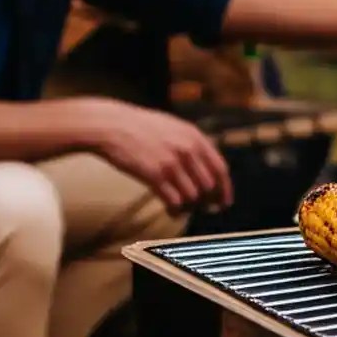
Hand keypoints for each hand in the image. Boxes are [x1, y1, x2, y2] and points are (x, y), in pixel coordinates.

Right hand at [83, 98, 232, 214]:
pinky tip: (171, 211)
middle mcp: (187, 150)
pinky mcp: (154, 175)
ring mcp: (171, 163)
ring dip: (189, 207)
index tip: (224, 202)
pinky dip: (176, 210)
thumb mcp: (174, 127)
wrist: (111, 125)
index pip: (220, 169)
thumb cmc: (141, 127)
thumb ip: (192, 144)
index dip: (225, 189)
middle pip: (209, 186)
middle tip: (200, 208)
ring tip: (182, 209)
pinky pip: (174, 201)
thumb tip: (206, 166)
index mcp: (195, 137)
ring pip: (193, 196)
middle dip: (206, 201)